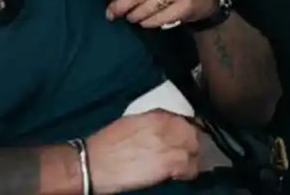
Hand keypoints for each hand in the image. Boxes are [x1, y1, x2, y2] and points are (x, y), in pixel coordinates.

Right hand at [85, 111, 200, 193]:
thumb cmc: (106, 145)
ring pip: (195, 150)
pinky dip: (187, 172)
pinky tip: (178, 175)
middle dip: (189, 144)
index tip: (182, 140)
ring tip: (180, 166)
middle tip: (182, 154)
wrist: (93, 163)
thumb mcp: (133, 123)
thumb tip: (165, 132)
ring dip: (190, 158)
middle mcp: (169, 126)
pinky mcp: (171, 162)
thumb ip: (154, 125)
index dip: (184, 132)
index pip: (184, 120)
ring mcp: (172, 143)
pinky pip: (191, 168)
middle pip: (193, 134)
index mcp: (159, 115)